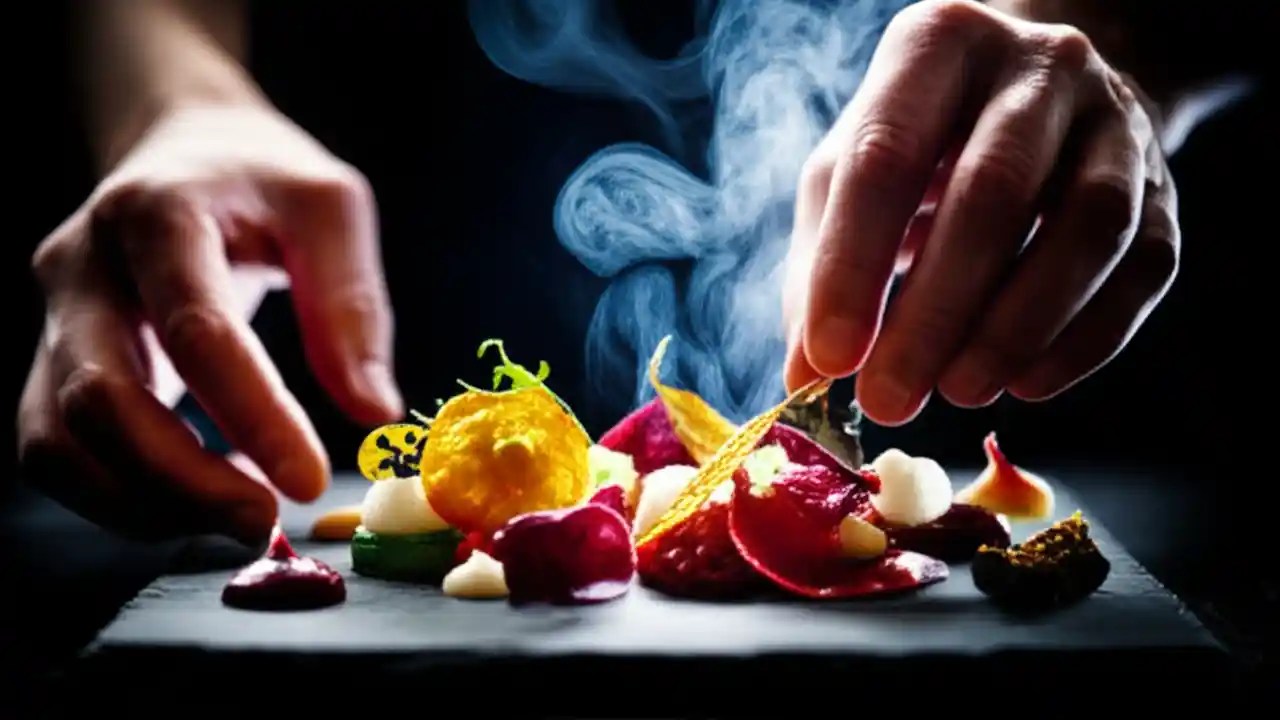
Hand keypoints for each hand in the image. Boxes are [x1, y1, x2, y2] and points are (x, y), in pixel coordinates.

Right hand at [18, 102, 400, 543]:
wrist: (178, 146)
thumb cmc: (263, 176)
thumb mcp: (330, 206)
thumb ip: (352, 303)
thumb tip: (374, 413)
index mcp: (157, 213)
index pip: (197, 330)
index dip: (253, 414)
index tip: (310, 480)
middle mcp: (82, 266)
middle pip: (100, 398)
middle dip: (183, 481)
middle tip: (266, 522)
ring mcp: (53, 318)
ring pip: (57, 441)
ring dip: (145, 503)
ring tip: (238, 516)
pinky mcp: (51, 361)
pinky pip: (58, 451)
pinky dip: (122, 496)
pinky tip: (198, 499)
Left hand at [783, 0, 1178, 424]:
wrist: (1040, 97)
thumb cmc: (921, 145)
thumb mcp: (849, 177)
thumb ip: (820, 267)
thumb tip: (806, 379)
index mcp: (938, 44)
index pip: (888, 156)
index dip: (853, 265)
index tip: (831, 358)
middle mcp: (1038, 64)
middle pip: (994, 191)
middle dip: (935, 312)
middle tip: (890, 400)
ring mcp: (1115, 121)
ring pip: (1087, 229)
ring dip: (1014, 329)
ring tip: (956, 392)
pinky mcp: (1163, 188)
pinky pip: (1139, 270)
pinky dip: (1080, 342)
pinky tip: (1024, 383)